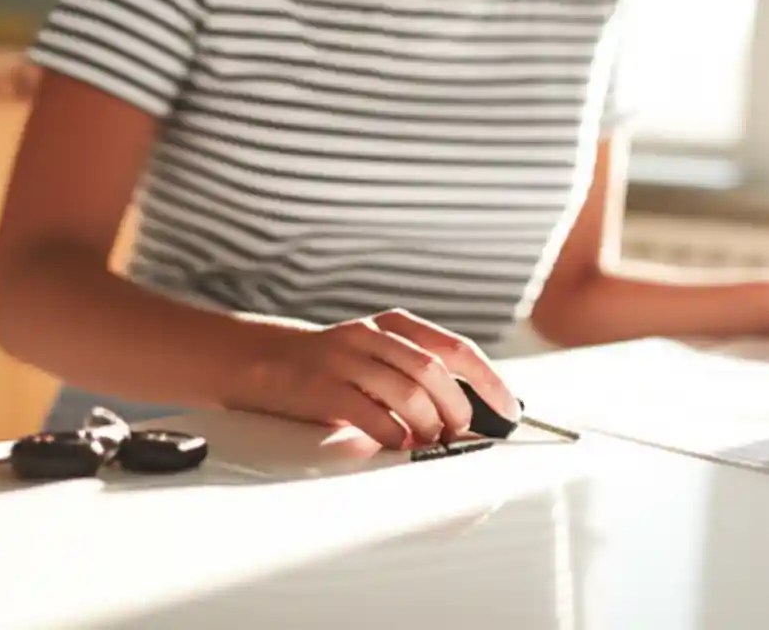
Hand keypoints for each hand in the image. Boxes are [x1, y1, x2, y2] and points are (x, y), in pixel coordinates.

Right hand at [231, 309, 519, 448]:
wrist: (260, 359)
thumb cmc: (329, 366)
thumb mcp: (375, 355)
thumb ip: (414, 373)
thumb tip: (469, 410)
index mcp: (394, 325)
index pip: (456, 349)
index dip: (489, 380)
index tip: (509, 409)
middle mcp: (372, 336)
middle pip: (433, 371)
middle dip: (458, 407)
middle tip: (460, 432)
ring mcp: (345, 359)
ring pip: (406, 391)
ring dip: (428, 423)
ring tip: (429, 439)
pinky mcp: (322, 387)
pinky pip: (369, 412)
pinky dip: (392, 433)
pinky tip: (396, 442)